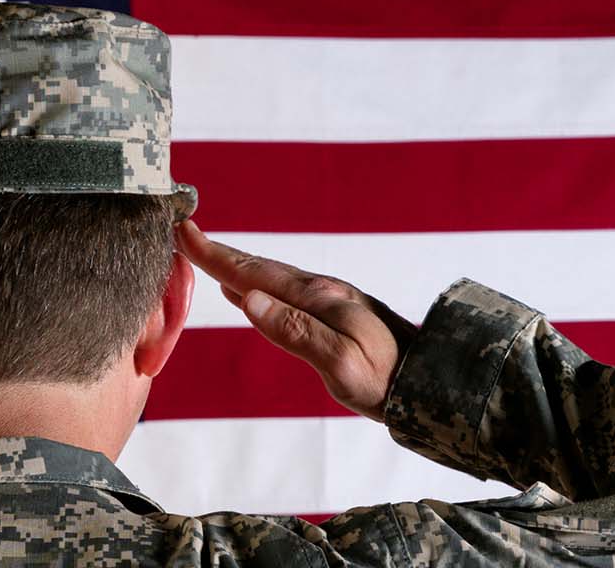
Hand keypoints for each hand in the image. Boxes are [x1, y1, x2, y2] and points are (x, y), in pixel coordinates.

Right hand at [175, 220, 417, 421]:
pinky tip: (247, 292)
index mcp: (317, 299)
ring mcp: (329, 302)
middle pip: (259, 268)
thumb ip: (295, 331)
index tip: (184, 231)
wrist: (430, 383)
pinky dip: (257, 285)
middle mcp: (321, 292)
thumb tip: (249, 299)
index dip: (215, 255)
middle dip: (219, 253)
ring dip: (237, 266)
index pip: (254, 273)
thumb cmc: (385, 380)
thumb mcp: (338, 363)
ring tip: (207, 258)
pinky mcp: (334, 315)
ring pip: (271, 278)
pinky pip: (283, 292)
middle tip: (184, 234)